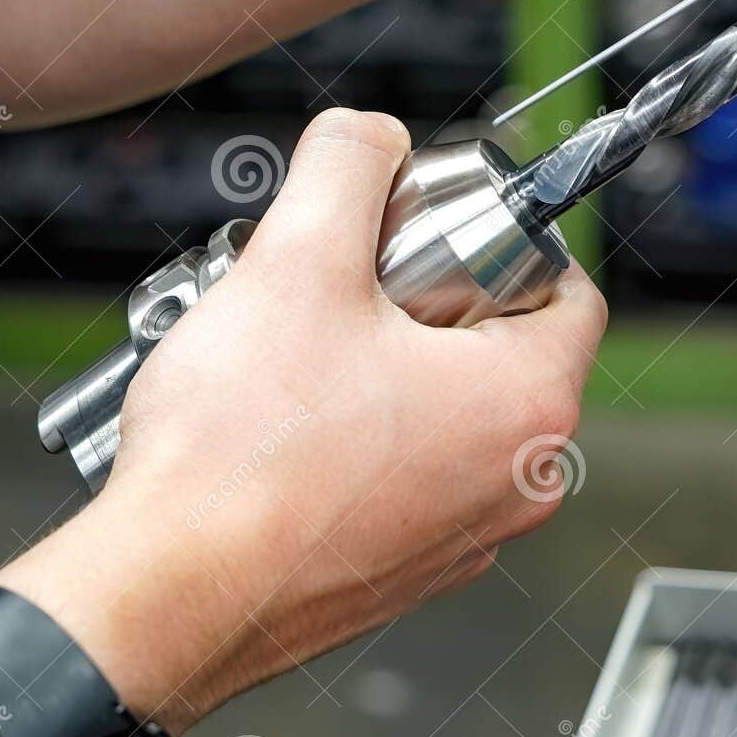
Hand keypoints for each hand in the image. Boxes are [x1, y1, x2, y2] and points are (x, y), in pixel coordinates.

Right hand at [0, 108, 607, 736]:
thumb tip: (372, 138)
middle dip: (428, 301)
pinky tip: (291, 426)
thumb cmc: (241, 462)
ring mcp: (471, 532)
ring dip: (388, 366)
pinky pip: (414, 471)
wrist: (169, 598)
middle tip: (346, 290)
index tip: (432, 237)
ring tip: (301, 356)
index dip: (499, 241)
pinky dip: (367, 436)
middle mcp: (522, 479)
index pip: (567, 286)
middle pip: (504, 345)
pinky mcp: (413, 566)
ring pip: (453, 410)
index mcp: (530, 403)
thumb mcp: (296, 259)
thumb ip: (349, 165)